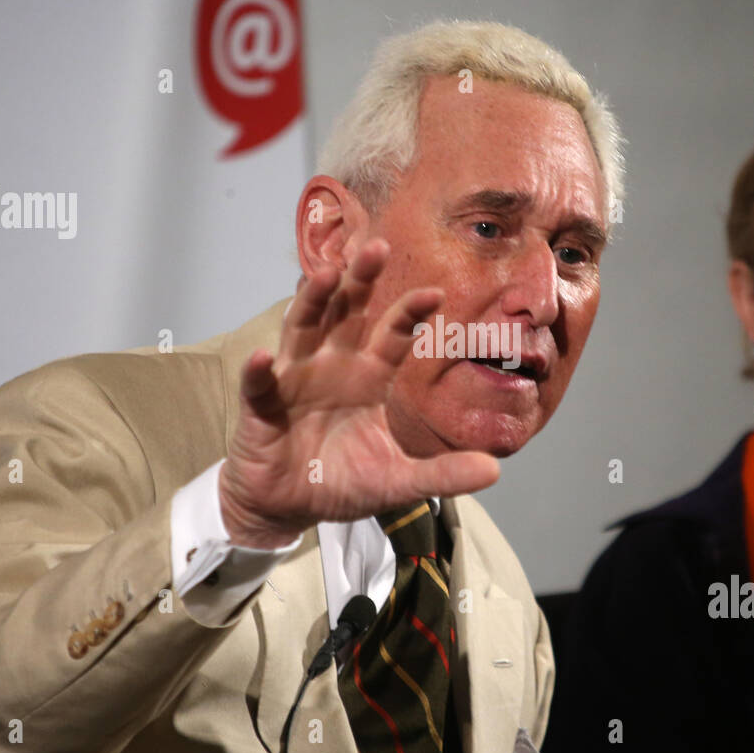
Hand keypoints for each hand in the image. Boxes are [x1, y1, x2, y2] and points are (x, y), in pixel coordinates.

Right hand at [218, 238, 500, 546]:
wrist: (291, 505)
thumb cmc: (342, 481)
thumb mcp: (399, 481)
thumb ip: (443, 474)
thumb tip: (496, 470)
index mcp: (368, 376)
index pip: (392, 334)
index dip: (409, 313)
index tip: (434, 293)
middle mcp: (332, 366)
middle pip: (346, 313)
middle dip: (360, 281)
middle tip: (378, 247)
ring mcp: (293, 380)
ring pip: (302, 330)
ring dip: (311, 303)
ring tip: (323, 275)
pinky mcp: (261, 407)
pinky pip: (259, 386)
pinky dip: (257, 372)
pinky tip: (260, 358)